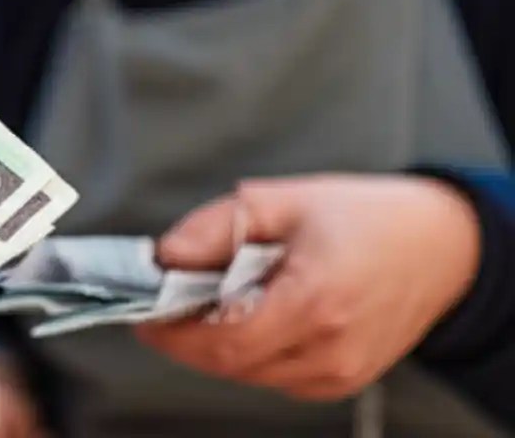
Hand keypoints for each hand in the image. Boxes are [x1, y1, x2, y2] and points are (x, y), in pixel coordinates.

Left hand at [136, 175, 480, 400]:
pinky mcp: (339, 380)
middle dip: (186, 335)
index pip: (221, 341)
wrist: (440, 246)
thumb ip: (215, 227)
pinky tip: (252, 313)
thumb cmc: (368, 219)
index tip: (142, 312)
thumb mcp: (283, 201)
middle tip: (165, 301)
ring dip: (215, 342)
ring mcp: (337, 372)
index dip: (172, 332)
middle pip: (227, 363)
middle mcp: (328, 349)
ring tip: (213, 298)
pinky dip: (248, 349)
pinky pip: (271, 374)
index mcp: (315, 302)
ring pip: (246, 373)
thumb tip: (165, 256)